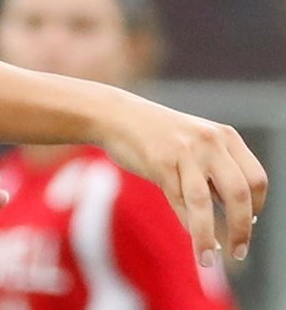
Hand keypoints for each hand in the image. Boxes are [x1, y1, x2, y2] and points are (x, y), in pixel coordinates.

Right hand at [99, 92, 267, 265]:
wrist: (115, 115)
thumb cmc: (158, 134)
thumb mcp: (197, 141)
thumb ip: (218, 170)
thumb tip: (241, 214)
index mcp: (225, 135)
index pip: (256, 179)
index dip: (257, 207)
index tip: (250, 222)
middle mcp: (209, 141)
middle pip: (238, 193)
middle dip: (241, 228)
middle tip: (239, 251)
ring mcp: (184, 151)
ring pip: (204, 203)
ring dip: (208, 237)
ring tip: (208, 258)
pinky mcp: (159, 162)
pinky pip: (178, 202)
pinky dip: (188, 226)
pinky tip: (193, 239)